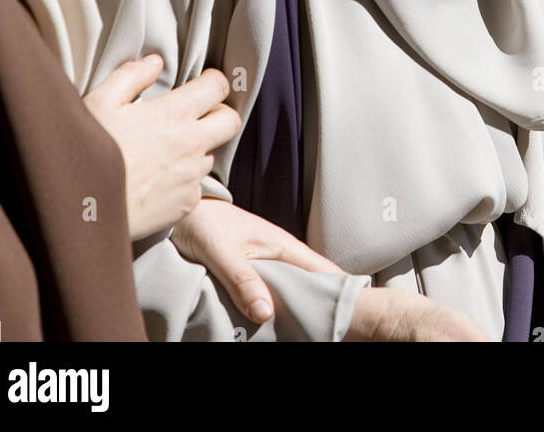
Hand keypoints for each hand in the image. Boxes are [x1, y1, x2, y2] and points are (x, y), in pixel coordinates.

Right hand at [84, 57, 240, 240]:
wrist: (82, 209)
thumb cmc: (87, 153)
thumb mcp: (101, 101)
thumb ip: (131, 75)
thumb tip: (154, 63)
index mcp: (173, 114)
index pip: (218, 86)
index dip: (212, 81)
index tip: (201, 84)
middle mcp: (190, 144)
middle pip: (231, 121)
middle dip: (219, 113)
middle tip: (197, 115)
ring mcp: (191, 177)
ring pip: (211, 154)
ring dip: (197, 149)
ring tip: (166, 152)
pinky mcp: (186, 205)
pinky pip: (196, 187)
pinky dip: (184, 181)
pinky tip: (159, 180)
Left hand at [172, 198, 489, 339]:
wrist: (182, 210)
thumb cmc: (202, 222)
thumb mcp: (221, 250)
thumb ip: (243, 277)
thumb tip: (265, 312)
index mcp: (282, 245)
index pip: (323, 270)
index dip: (343, 289)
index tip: (362, 311)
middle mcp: (281, 254)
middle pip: (315, 283)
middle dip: (330, 303)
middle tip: (345, 330)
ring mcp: (270, 263)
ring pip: (298, 290)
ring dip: (307, 308)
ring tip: (322, 334)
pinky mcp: (256, 272)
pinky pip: (279, 293)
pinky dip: (286, 308)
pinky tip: (287, 327)